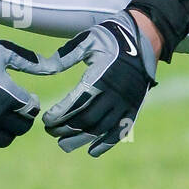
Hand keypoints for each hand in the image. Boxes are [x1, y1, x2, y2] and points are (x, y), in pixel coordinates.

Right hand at [0, 30, 46, 149]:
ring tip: (5, 118)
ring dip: (8, 131)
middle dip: (23, 118)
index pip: (31, 110)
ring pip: (4, 140)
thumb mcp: (5, 51)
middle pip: (21, 128)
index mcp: (6, 94)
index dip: (33, 103)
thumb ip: (31, 62)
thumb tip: (56, 66)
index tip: (29, 98)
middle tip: (19, 110)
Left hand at [41, 12, 156, 156]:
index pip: (76, 102)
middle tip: (50, 131)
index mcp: (101, 75)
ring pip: (101, 129)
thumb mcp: (88, 40)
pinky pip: (120, 131)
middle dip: (65, 128)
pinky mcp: (134, 107)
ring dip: (80, 139)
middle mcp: (115, 92)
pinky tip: (92, 151)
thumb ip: (66, 56)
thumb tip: (43, 67)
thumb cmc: (112, 36)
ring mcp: (126, 102)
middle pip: (87, 119)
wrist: (146, 36)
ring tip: (63, 144)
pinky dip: (106, 143)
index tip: (46, 120)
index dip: (60, 114)